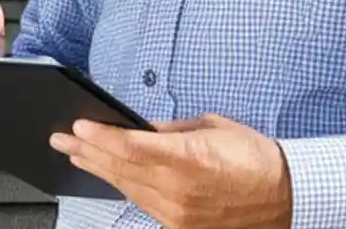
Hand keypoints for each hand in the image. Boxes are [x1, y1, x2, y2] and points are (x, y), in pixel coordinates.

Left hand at [50, 113, 292, 228]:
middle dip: (87, 151)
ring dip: (99, 169)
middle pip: (121, 169)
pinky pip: (143, 204)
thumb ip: (169, 130)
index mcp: (189, 159)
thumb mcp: (211, 127)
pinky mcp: (180, 227)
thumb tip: (137, 128)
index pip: (132, 147)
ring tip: (76, 153)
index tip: (79, 126)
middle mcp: (179, 190)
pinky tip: (108, 175)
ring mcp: (178, 213)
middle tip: (60, 138)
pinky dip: (122, 187)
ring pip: (127, 189)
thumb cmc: (253, 156)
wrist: (284, 197)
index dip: (101, 137)